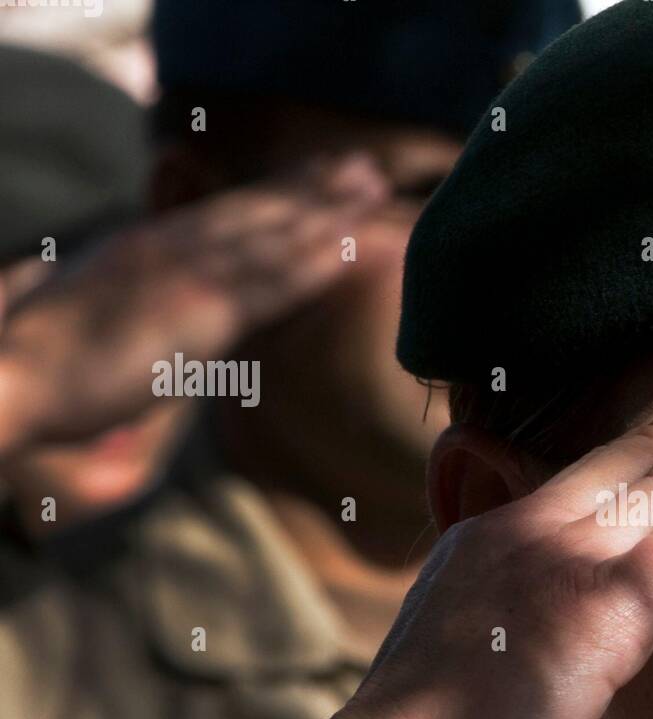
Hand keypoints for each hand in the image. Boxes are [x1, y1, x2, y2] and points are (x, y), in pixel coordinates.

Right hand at [0, 154, 388, 459]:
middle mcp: (172, 249)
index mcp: (146, 248)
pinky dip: (317, 261)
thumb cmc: (41, 361)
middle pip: (257, 212)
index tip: (313, 178)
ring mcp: (189, 276)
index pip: (223, 214)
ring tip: (376, 188)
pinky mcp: (201, 313)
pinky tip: (354, 245)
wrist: (13, 376)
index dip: (273, 195)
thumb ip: (114, 295)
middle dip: (314, 189)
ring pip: (274, 236)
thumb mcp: (82, 309)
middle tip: (365, 169)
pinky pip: (273, 283)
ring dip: (330, 211)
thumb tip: (96, 290)